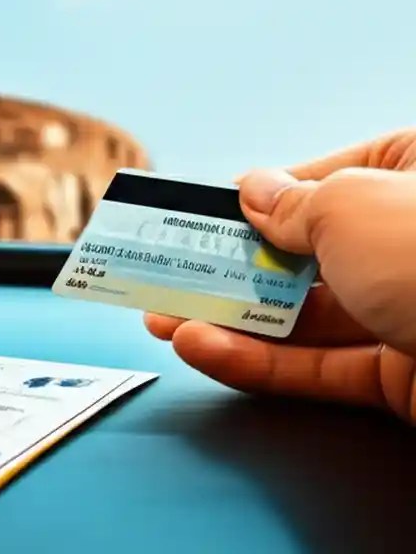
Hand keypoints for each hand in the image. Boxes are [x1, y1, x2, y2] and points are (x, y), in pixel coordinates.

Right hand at [145, 129, 415, 422]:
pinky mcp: (406, 376)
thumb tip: (254, 191)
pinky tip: (206, 349)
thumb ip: (290, 203)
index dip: (253, 200)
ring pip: (302, 316)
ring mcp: (413, 311)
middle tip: (166, 274)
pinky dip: (257, 362)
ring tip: (165, 319)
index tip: (196, 217)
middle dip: (229, 266)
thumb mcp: (351, 204)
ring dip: (229, 319)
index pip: (320, 181)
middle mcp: (415, 241)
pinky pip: (318, 366)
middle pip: (303, 253)